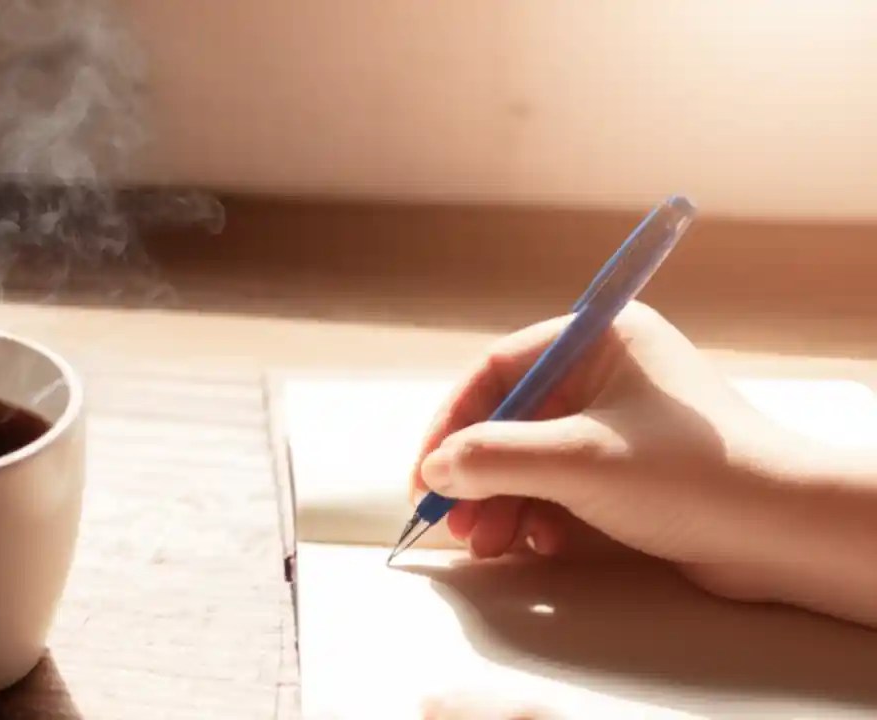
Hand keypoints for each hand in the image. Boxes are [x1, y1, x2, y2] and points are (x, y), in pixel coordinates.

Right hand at [410, 302, 809, 602]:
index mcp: (601, 339)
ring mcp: (618, 421)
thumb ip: (494, 459)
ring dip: (502, 500)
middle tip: (453, 521)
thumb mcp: (577, 461)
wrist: (786, 534)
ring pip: (532, 455)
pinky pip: (561, 482)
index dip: (452, 422)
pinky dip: (539, 513)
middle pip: (511, 416)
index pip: (499, 370)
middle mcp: (607, 372)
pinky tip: (537, 544)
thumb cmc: (693, 477)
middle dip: (477, 472)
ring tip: (489, 543)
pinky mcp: (629, 468)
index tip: (426, 473)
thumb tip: (434, 470)